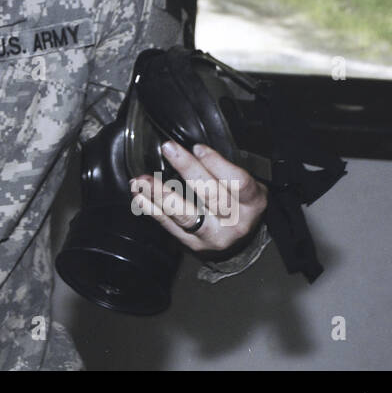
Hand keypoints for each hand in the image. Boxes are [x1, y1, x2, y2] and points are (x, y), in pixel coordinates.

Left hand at [130, 142, 267, 254]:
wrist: (241, 244)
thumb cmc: (239, 205)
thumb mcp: (246, 187)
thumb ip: (224, 170)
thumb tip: (192, 148)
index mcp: (252, 203)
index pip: (237, 183)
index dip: (217, 164)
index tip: (197, 147)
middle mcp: (235, 222)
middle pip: (211, 195)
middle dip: (187, 169)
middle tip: (168, 149)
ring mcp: (213, 236)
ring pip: (186, 215)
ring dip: (160, 194)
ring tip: (142, 179)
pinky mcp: (194, 245)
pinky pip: (170, 226)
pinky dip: (152, 209)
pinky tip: (139, 196)